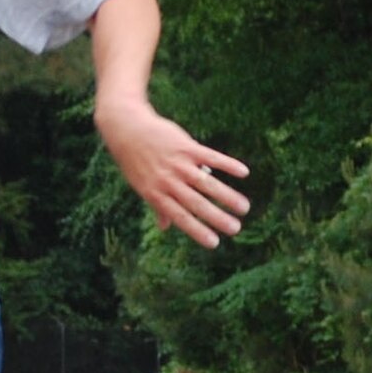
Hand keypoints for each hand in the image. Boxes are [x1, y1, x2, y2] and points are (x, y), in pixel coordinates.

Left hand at [95, 98, 250, 248]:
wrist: (127, 129)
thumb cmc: (135, 161)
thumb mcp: (141, 186)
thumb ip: (157, 206)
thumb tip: (165, 228)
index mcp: (156, 195)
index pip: (180, 217)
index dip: (197, 231)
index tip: (214, 243)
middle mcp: (168, 181)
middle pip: (196, 203)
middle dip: (217, 217)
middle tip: (236, 229)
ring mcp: (178, 164)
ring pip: (206, 183)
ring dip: (227, 196)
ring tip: (244, 208)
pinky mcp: (186, 146)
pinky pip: (210, 156)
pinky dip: (227, 164)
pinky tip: (244, 172)